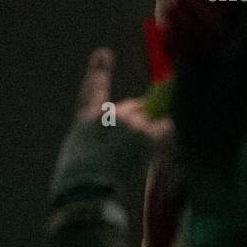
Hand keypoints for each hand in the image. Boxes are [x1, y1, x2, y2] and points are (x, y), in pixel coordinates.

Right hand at [49, 48, 172, 208]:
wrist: (84, 192)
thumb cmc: (79, 185)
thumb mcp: (81, 156)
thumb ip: (103, 140)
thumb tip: (128, 141)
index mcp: (85, 119)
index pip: (93, 88)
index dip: (100, 71)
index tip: (103, 54)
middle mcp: (108, 114)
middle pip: (135, 108)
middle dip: (141, 122)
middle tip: (131, 150)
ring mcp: (128, 122)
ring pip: (151, 122)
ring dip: (152, 136)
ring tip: (135, 160)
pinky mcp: (145, 135)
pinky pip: (166, 131)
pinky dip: (167, 138)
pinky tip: (162, 151)